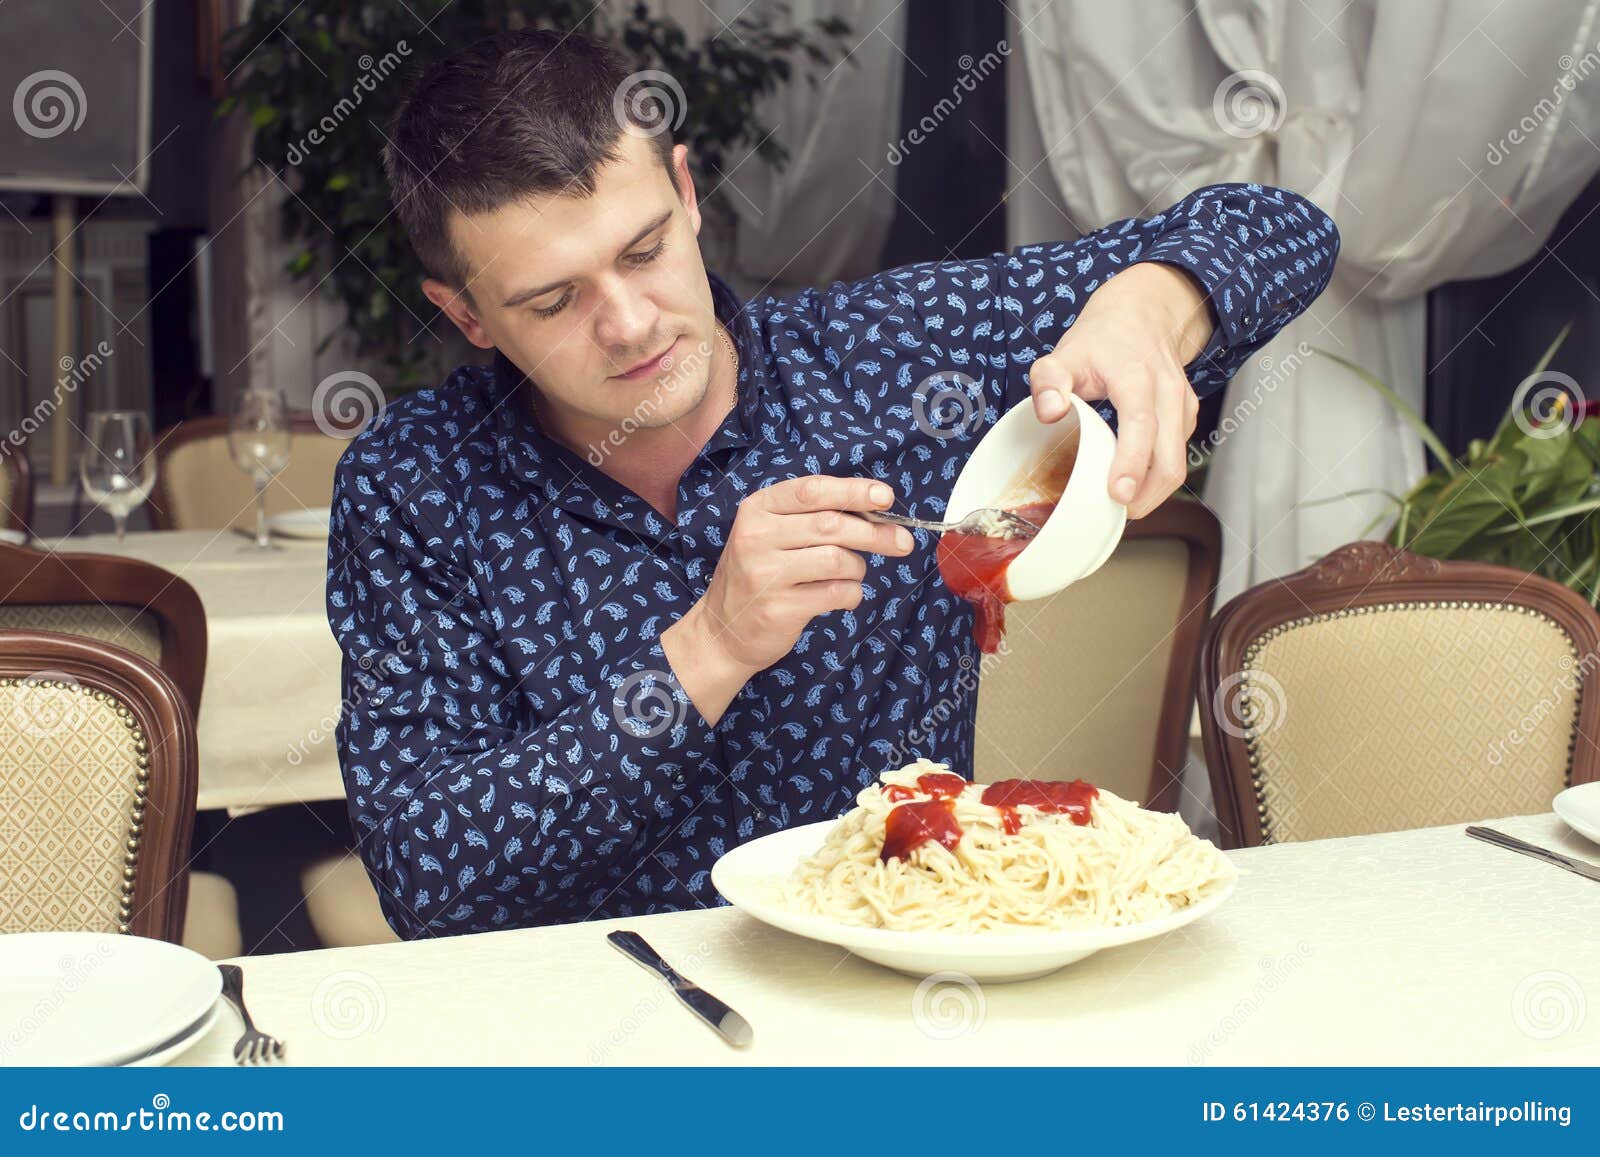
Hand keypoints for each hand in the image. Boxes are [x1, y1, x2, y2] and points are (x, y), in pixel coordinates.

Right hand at [662, 475, 913, 723]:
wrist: (722, 630)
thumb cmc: (760, 575)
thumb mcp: (773, 535)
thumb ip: (813, 518)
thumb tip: (877, 510)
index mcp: (758, 509)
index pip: (812, 491)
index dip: (854, 491)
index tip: (885, 497)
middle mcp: (757, 537)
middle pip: (831, 525)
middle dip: (875, 533)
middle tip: (902, 542)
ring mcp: (765, 574)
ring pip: (838, 560)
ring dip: (858, 568)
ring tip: (852, 575)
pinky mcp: (779, 608)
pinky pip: (836, 593)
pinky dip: (852, 594)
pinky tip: (844, 596)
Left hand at [1028, 262, 1213, 517]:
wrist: (1142, 315)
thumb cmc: (1100, 340)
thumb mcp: (1064, 352)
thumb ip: (1049, 381)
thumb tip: (1050, 413)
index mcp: (1136, 375)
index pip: (1141, 422)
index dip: (1132, 462)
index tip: (1117, 493)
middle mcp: (1167, 391)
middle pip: (1170, 455)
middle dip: (1147, 493)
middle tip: (1118, 514)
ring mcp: (1182, 405)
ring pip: (1179, 461)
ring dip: (1154, 491)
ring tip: (1123, 507)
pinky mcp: (1187, 417)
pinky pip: (1178, 455)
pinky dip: (1158, 477)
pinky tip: (1135, 486)